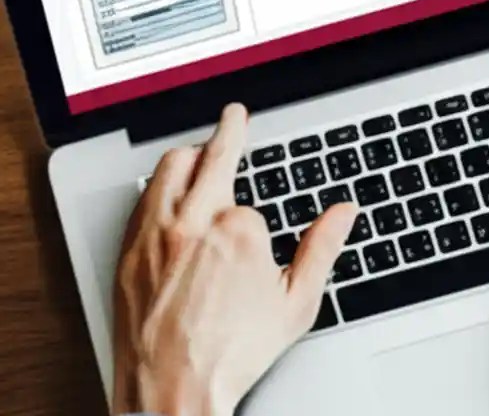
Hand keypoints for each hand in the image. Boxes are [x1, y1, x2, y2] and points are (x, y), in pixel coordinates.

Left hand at [112, 104, 356, 415]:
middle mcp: (194, 223)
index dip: (259, 220)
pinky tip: (166, 189)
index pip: (251, 200)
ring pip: (169, 168)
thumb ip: (323, 248)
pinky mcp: (128, 251)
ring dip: (188, 153)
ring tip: (199, 148)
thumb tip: (343, 213)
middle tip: (234, 118)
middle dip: (226, 133)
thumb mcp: (296, 303)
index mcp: (240, 232)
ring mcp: (156, 234)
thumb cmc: (230, 354)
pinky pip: (142, 198)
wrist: (172, 391)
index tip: (259, 225)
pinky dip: (159, 184)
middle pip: (208, 158)